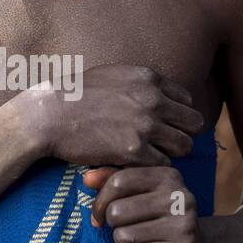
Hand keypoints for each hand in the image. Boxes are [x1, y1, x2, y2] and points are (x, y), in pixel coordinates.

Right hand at [15, 64, 202, 168]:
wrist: (48, 115)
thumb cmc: (74, 95)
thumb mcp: (113, 75)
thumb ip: (141, 84)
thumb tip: (159, 93)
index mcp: (149, 78)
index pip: (188, 100)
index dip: (177, 115)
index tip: (163, 125)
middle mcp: (153, 100)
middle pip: (194, 124)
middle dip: (181, 134)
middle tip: (163, 144)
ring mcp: (145, 125)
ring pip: (184, 146)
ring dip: (170, 153)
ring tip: (149, 155)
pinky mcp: (133, 151)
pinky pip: (163, 164)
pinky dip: (152, 167)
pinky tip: (135, 164)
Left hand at [82, 165, 204, 242]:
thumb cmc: (160, 220)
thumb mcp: (140, 195)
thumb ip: (113, 182)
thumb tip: (87, 178)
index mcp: (168, 176)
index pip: (119, 181)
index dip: (100, 201)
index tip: (99, 215)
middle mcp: (179, 197)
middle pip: (117, 211)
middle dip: (114, 226)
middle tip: (127, 231)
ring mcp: (184, 224)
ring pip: (124, 236)